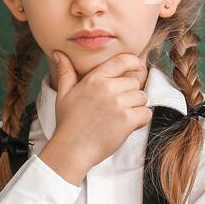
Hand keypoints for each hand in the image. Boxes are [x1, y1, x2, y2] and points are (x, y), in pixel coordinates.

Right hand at [40, 51, 151, 180]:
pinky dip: (140, 120)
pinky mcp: (126, 120)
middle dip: (131, 93)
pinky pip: (145, 113)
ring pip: (142, 97)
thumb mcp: (63, 94)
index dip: (134, 63)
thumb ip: (66, 72)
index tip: (137, 68)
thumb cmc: (68, 123)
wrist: (72, 149)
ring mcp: (118, 104)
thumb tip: (59, 54)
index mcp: (94, 79)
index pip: (122, 60)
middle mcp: (107, 88)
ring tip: (121, 117)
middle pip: (134, 82)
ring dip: (136, 107)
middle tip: (118, 107)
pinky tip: (128, 126)